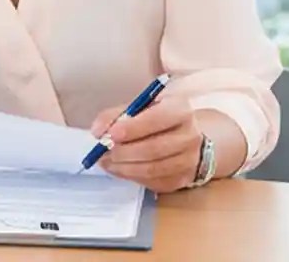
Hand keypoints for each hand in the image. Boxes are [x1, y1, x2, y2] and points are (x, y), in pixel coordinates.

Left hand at [89, 97, 203, 193]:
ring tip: (106, 161)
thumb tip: (99, 131)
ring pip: (152, 169)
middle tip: (102, 152)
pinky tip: (119, 169)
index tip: (111, 134)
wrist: (187, 135)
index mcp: (180, 109)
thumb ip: (118, 115)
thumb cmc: (160, 117)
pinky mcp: (183, 179)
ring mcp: (189, 160)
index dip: (132, 129)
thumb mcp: (142, 105)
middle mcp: (190, 136)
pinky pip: (154, 182)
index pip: (157, 120)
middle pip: (153, 149)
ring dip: (124, 167)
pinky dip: (132, 177)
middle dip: (123, 152)